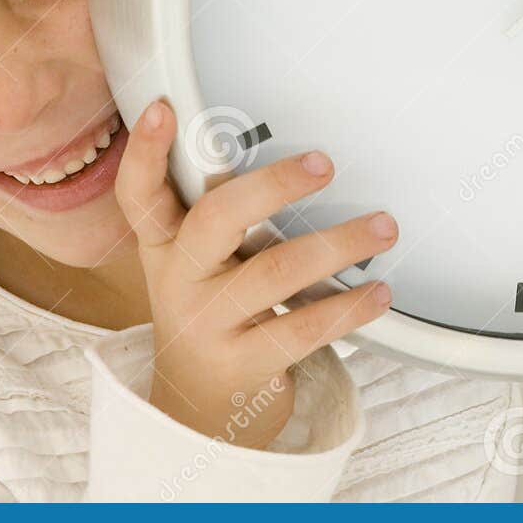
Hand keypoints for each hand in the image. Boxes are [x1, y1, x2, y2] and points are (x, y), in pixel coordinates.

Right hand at [113, 99, 396, 447]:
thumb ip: (221, 216)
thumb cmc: (210, 316)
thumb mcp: (198, 266)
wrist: (196, 414)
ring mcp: (207, 325)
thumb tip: (289, 156)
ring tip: (383, 227)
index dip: (144, 151)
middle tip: (324, 164)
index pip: (139, 194)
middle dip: (273, 185)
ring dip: (338, 244)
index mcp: (163, 247)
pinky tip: (378, 291)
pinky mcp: (242, 366)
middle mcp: (177, 281)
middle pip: (216, 219)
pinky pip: (302, 329)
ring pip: (275, 271)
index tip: (165, 108)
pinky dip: (348, 306)